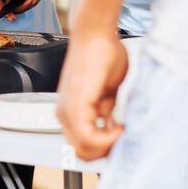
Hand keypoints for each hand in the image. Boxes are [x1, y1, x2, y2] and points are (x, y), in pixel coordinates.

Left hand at [57, 27, 128, 160]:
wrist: (95, 34)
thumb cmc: (102, 56)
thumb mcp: (106, 92)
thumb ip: (105, 112)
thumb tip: (113, 128)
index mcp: (70, 112)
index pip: (84, 148)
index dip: (106, 148)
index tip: (122, 135)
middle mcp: (64, 113)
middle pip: (83, 154)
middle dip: (107, 151)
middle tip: (123, 136)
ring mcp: (67, 110)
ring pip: (84, 150)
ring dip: (108, 146)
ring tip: (121, 128)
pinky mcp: (76, 104)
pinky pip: (88, 137)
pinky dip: (107, 138)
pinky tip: (118, 125)